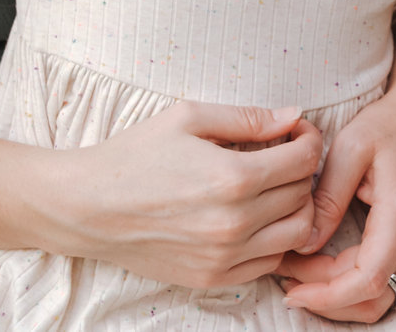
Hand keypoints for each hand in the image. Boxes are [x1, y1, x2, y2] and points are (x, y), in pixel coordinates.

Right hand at [34, 101, 323, 288]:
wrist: (86, 207)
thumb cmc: (134, 155)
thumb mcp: (189, 117)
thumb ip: (247, 118)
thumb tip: (293, 117)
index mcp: (233, 177)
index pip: (304, 160)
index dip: (309, 139)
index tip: (296, 132)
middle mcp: (236, 223)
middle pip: (304, 195)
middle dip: (302, 170)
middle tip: (284, 155)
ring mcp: (225, 256)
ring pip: (297, 235)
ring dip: (296, 208)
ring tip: (274, 188)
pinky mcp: (212, 278)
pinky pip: (269, 263)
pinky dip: (274, 240)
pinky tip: (255, 219)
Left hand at [274, 79, 395, 316]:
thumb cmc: (391, 121)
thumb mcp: (352, 147)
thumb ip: (328, 197)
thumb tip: (306, 243)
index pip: (367, 280)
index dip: (326, 297)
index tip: (291, 292)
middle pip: (370, 294)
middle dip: (322, 293)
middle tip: (284, 274)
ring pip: (378, 294)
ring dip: (336, 292)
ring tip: (298, 272)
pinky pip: (384, 276)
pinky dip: (350, 282)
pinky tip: (321, 265)